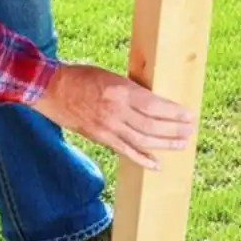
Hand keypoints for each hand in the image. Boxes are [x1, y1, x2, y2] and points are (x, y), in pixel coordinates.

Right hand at [28, 63, 195, 169]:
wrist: (50, 88)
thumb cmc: (80, 77)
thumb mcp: (109, 75)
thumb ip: (130, 89)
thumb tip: (153, 101)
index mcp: (122, 90)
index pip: (155, 105)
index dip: (174, 113)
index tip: (189, 115)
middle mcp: (117, 110)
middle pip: (153, 125)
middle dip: (175, 129)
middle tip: (190, 130)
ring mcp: (108, 126)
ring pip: (143, 140)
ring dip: (165, 144)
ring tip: (182, 144)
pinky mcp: (100, 137)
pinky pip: (125, 151)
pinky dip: (142, 159)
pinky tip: (157, 164)